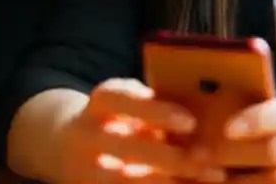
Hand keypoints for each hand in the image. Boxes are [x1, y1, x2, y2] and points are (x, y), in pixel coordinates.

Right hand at [55, 77, 225, 182]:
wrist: (67, 146)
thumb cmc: (120, 118)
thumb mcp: (131, 104)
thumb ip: (157, 108)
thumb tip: (207, 117)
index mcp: (99, 103)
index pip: (121, 99)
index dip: (155, 111)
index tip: (190, 122)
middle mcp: (85, 135)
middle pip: (125, 147)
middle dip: (170, 156)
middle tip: (206, 157)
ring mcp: (83, 169)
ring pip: (124, 180)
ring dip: (168, 182)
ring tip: (208, 177)